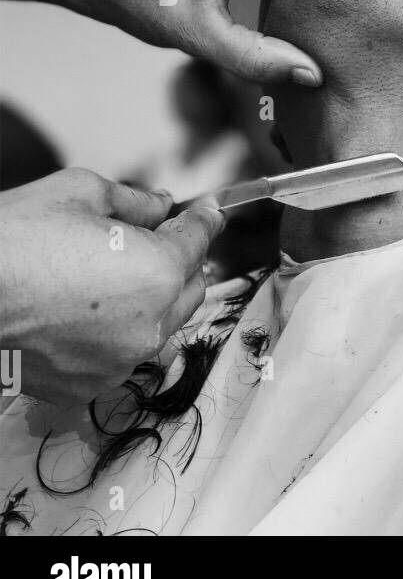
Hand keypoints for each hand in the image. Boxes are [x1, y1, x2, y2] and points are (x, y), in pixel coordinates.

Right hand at [0, 169, 224, 404]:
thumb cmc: (10, 241)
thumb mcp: (79, 193)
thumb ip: (136, 200)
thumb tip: (162, 205)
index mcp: (159, 272)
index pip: (199, 240)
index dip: (203, 220)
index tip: (207, 212)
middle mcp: (151, 324)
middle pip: (190, 285)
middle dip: (179, 258)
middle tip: (154, 238)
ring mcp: (121, 360)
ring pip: (161, 322)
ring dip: (151, 298)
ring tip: (108, 274)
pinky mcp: (88, 385)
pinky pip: (123, 353)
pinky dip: (117, 331)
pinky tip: (84, 309)